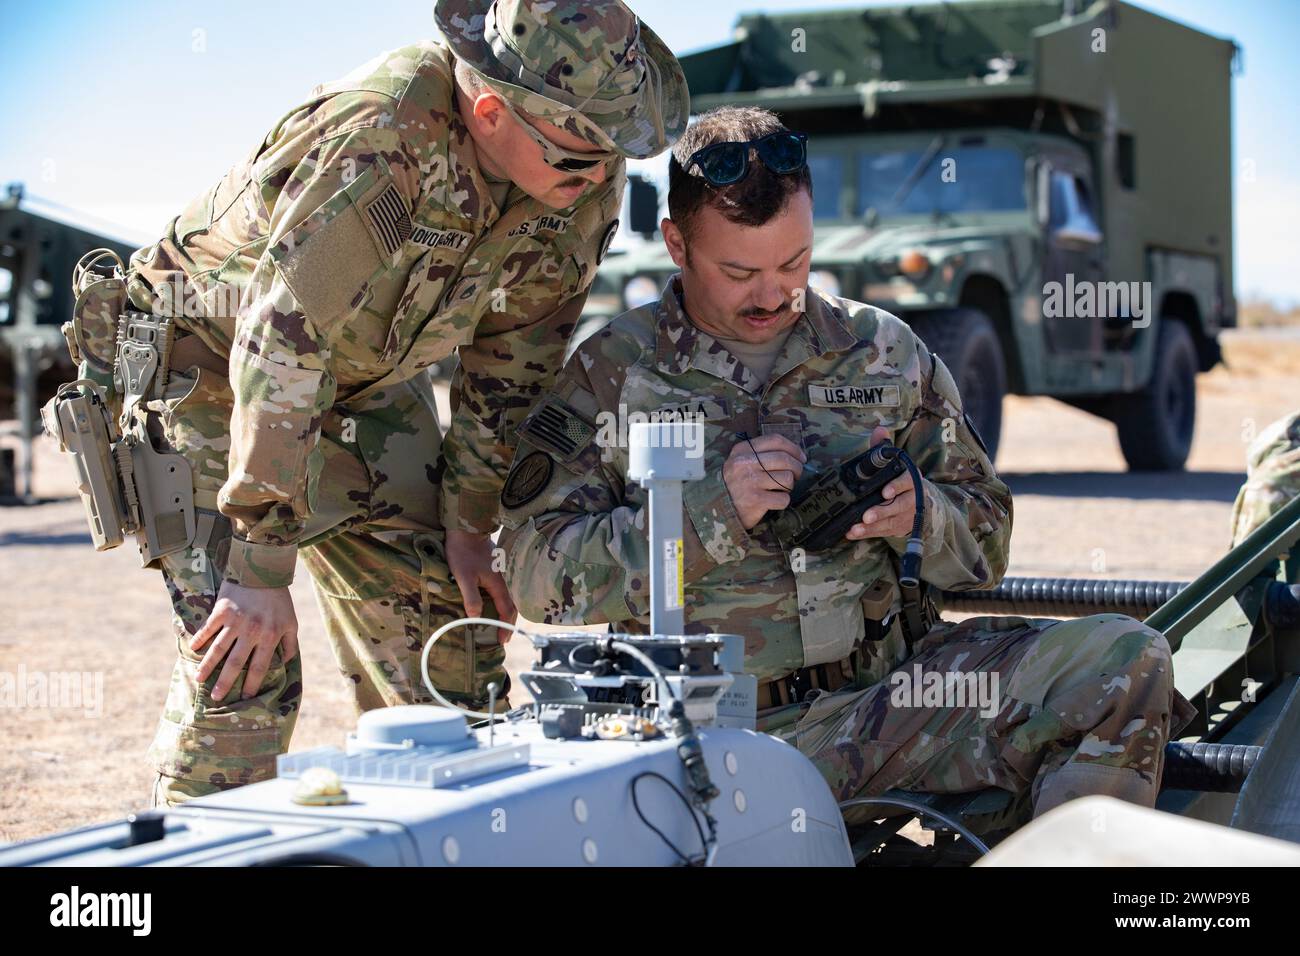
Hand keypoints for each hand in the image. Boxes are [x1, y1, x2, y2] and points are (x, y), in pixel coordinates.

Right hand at [191, 582, 297, 701]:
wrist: (263, 570)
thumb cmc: (279, 600)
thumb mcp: (291, 622)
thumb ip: (290, 644)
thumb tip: (285, 663)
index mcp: (270, 636)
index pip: (260, 666)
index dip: (252, 683)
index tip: (245, 698)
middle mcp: (252, 631)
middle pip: (236, 662)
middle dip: (226, 682)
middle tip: (216, 697)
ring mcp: (235, 621)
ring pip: (219, 649)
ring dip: (208, 666)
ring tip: (199, 679)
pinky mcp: (222, 610)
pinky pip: (208, 629)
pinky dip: (200, 639)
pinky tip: (192, 649)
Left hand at [445, 529, 517, 643]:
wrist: (467, 529)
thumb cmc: (463, 552)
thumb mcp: (464, 576)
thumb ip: (471, 597)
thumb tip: (476, 617)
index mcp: (498, 585)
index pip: (507, 611)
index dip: (505, 627)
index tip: (502, 641)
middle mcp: (502, 581)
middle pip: (510, 606)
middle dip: (508, 623)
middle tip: (503, 638)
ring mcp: (498, 576)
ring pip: (506, 599)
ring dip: (504, 614)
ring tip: (498, 625)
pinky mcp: (492, 571)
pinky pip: (499, 592)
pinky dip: (499, 604)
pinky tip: (490, 606)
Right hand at [723, 433, 805, 529]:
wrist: (717, 509)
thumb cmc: (735, 484)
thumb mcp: (740, 462)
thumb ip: (761, 453)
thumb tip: (795, 455)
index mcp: (742, 450)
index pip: (775, 440)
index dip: (794, 448)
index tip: (801, 458)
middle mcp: (745, 463)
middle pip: (784, 459)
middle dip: (797, 468)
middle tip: (796, 476)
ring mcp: (750, 482)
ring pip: (787, 478)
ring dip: (789, 486)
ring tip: (780, 489)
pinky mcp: (755, 500)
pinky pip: (783, 498)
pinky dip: (782, 501)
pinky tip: (773, 501)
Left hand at [845, 426, 919, 540]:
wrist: (919, 502)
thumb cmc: (901, 480)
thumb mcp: (895, 463)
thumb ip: (884, 447)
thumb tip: (879, 429)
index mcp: (911, 480)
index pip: (907, 482)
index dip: (897, 487)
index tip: (885, 492)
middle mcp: (912, 499)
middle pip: (898, 506)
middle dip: (882, 511)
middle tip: (867, 515)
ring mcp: (906, 516)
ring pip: (890, 522)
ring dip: (872, 527)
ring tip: (856, 528)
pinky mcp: (898, 528)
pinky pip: (883, 532)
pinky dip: (868, 533)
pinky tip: (853, 533)